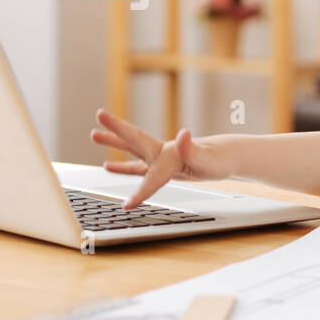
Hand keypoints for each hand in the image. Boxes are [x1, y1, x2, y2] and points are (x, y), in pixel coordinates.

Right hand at [90, 109, 235, 208]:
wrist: (226, 157)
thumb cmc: (219, 160)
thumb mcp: (209, 159)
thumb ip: (193, 149)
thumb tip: (183, 133)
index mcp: (170, 154)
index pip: (152, 174)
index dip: (141, 192)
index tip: (127, 205)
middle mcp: (162, 152)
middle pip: (135, 140)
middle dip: (117, 129)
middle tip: (99, 114)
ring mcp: (160, 158)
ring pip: (132, 150)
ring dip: (114, 142)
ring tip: (93, 134)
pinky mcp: (160, 165)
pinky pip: (137, 166)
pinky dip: (122, 166)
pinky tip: (107, 166)